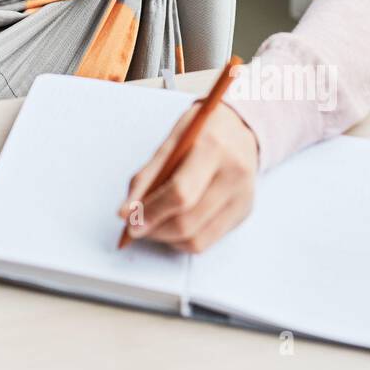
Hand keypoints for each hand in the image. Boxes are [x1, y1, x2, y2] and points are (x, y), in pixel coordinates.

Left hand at [116, 102, 259, 252]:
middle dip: (154, 230)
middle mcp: (234, 175)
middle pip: (188, 221)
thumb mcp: (172, 140)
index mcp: (213, 148)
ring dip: (166, 239)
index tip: (129, 221)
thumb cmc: (201, 132)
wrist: (241, 128)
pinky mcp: (243, 213)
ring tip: (152, 225)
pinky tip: (172, 226)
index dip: (151, 211)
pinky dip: (182, 240)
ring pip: (196, 239)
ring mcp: (242, 198)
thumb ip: (148, 175)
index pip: (180, 192)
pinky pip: (207, 242)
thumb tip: (126, 211)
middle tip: (135, 227)